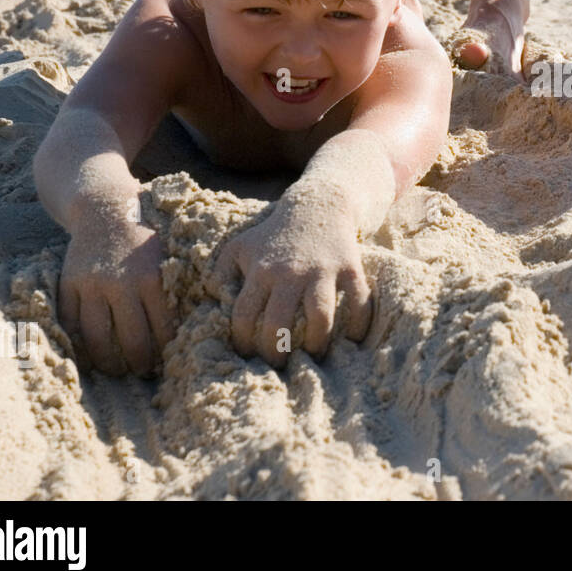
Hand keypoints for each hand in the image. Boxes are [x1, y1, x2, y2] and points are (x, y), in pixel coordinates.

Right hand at [58, 222, 174, 376]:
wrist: (106, 208)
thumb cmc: (145, 236)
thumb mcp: (168, 256)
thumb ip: (173, 288)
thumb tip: (188, 327)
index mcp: (152, 278)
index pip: (163, 329)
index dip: (165, 351)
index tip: (167, 363)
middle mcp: (121, 283)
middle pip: (132, 339)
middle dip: (140, 363)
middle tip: (143, 373)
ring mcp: (92, 285)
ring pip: (97, 337)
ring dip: (108, 361)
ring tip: (115, 370)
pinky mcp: (69, 284)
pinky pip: (71, 323)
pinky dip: (79, 343)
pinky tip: (89, 353)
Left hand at [215, 206, 372, 367]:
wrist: (318, 205)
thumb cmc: (273, 233)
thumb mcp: (239, 246)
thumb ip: (219, 273)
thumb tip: (211, 305)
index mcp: (260, 270)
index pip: (244, 315)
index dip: (243, 342)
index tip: (247, 354)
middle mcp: (290, 273)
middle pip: (279, 324)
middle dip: (275, 353)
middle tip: (277, 365)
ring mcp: (322, 270)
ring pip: (320, 317)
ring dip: (316, 344)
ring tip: (313, 356)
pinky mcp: (350, 267)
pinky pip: (359, 300)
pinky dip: (359, 322)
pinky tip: (353, 338)